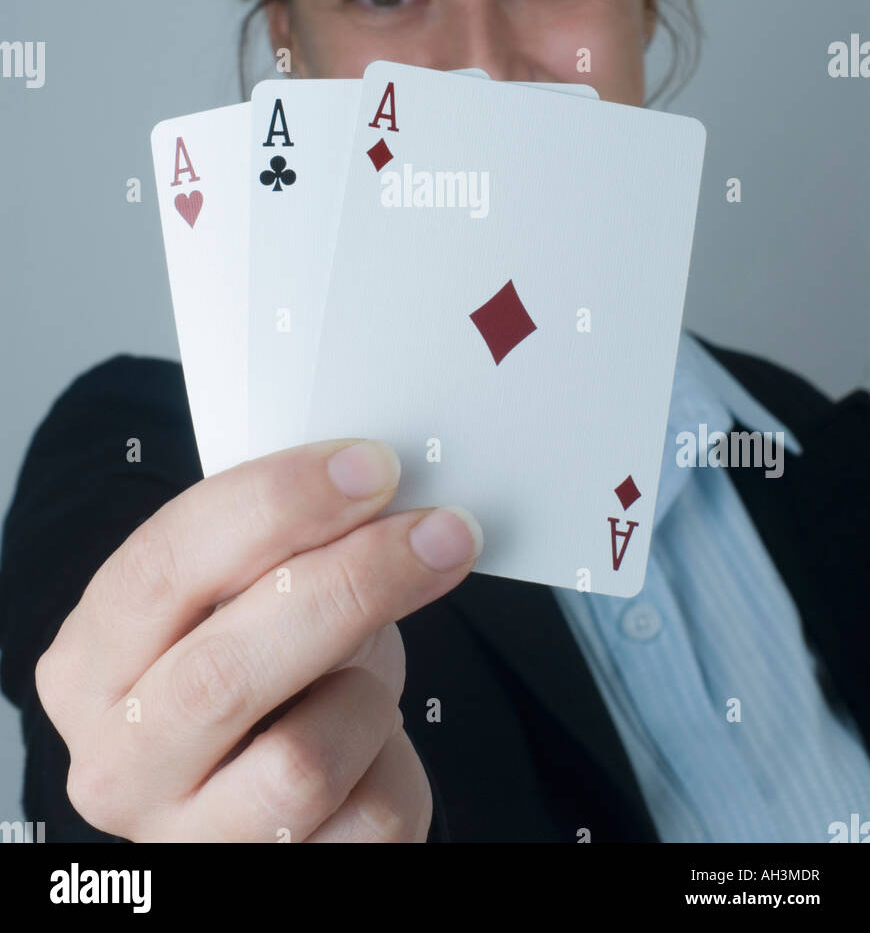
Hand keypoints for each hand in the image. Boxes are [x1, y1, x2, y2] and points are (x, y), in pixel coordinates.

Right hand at [35, 439, 481, 841]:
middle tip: (440, 532)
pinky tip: (373, 749)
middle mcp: (117, 764)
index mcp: (89, 664)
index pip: (163, 567)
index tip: (372, 467)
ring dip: (367, 696)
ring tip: (364, 679)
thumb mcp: (243, 599)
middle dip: (351, 584)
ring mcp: (189, 841)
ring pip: (303, 762)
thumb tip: (374, 488)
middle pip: (225, 674)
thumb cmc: (262, 672)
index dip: (275, 505)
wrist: (273, 794)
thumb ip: (274, 550)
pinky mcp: (271, 887)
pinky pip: (370, 818)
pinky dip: (397, 763)